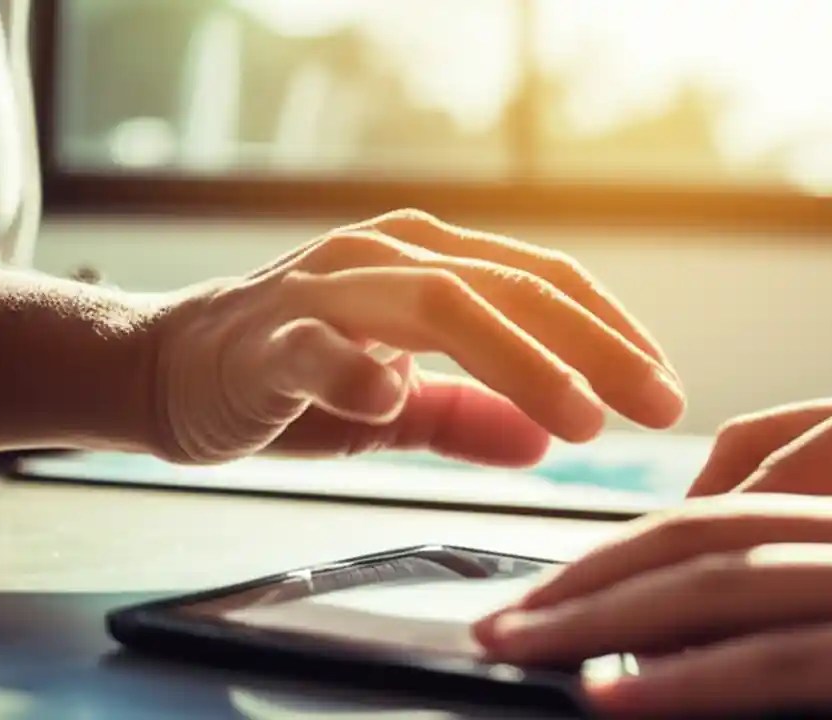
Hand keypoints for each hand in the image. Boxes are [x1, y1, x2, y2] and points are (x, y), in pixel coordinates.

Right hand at [147, 209, 683, 463]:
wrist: (169, 368)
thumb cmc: (292, 376)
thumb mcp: (397, 403)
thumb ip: (467, 415)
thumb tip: (544, 440)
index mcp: (428, 263)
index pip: (541, 282)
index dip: (611, 333)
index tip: (662, 389)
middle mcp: (386, 257)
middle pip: (507, 288)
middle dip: (592, 348)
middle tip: (651, 405)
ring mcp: (325, 289)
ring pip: (436, 304)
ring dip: (516, 360)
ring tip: (575, 418)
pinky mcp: (266, 337)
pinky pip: (318, 345)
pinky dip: (359, 371)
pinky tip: (391, 402)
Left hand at [475, 479, 831, 716]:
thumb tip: (797, 614)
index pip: (730, 511)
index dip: (633, 542)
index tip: (562, 575)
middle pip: (699, 540)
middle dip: (586, 577)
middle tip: (498, 610)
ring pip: (721, 591)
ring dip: (603, 619)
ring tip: (516, 643)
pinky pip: (788, 664)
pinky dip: (689, 677)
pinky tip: (617, 692)